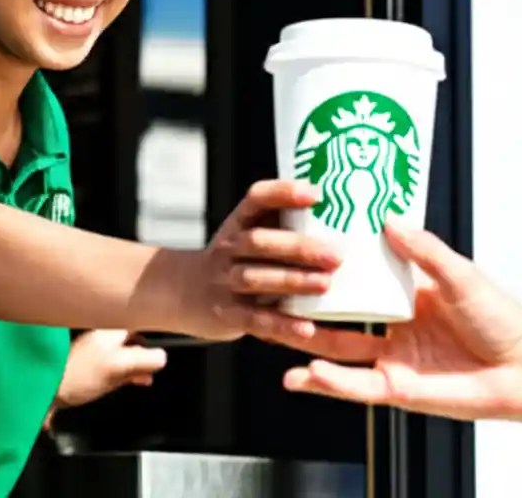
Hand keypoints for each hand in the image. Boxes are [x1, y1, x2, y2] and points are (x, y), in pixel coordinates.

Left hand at [54, 330, 167, 409]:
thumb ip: (143, 360)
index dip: (152, 332)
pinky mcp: (85, 365)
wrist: (44, 390)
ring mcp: (92, 349)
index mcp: (109, 330)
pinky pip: (111, 363)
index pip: (137, 323)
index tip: (163, 343)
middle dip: (144, 354)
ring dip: (134, 365)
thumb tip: (162, 357)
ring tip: (143, 380)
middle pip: (131, 339)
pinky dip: (122, 371)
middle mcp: (101, 335)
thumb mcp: (119, 367)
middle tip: (154, 370)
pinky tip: (126, 382)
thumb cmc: (82, 376)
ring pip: (121, 352)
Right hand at [174, 179, 342, 342]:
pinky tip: (306, 328)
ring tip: (325, 284)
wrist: (182, 292)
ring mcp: (224, 281)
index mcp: (238, 224)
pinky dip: (281, 324)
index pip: (256, 199)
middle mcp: (228, 248)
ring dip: (292, 281)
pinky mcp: (226, 314)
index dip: (283, 193)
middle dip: (298, 247)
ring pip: (255, 278)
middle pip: (259, 242)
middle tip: (336, 256)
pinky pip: (254, 319)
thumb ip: (282, 226)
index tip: (315, 194)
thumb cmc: (235, 261)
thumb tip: (339, 217)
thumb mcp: (249, 235)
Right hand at [278, 221, 521, 420]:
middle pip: (341, 314)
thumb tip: (390, 221)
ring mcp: (394, 359)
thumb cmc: (504, 322)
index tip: (307, 246)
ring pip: (338, 350)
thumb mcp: (461, 275)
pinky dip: (328, 381)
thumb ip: (424, 251)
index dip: (336, 265)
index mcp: (410, 296)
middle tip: (278, 289)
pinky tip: (306, 372)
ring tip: (277, 331)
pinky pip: (355, 385)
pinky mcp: (396, 388)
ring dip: (306, 343)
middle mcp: (397, 327)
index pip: (362, 278)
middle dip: (309, 305)